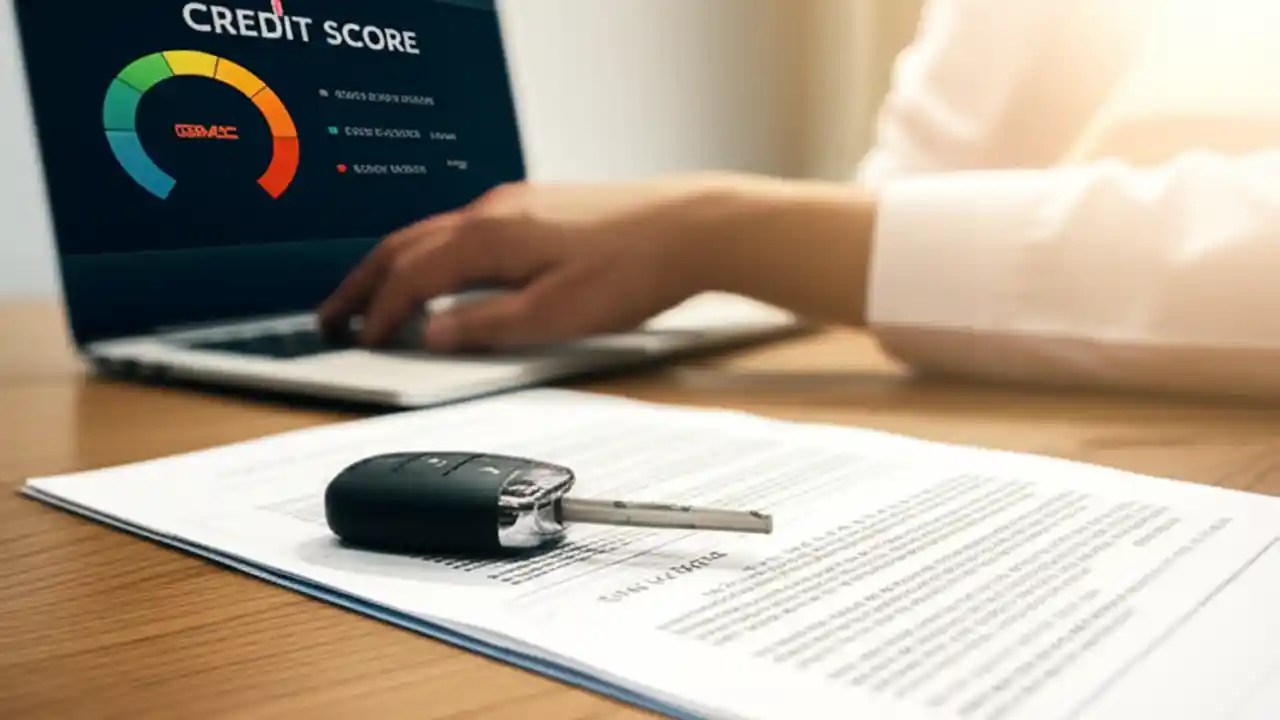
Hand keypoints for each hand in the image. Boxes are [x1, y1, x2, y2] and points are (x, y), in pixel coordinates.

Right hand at [318, 175, 725, 350]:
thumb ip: (485, 326)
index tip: (358, 340)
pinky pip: (464, 231)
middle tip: (333, 314)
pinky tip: (442, 272)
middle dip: (364, 282)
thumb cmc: (633, 268)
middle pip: (406, 245)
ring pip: (433, 234)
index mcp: (488, 236)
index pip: (411, 277)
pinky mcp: (539, 210)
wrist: (691, 228)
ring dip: (396, 266)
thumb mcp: (554, 316)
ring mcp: (516, 205)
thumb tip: (431, 333)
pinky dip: (433, 255)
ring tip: (375, 295)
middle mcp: (493, 211)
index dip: (379, 313)